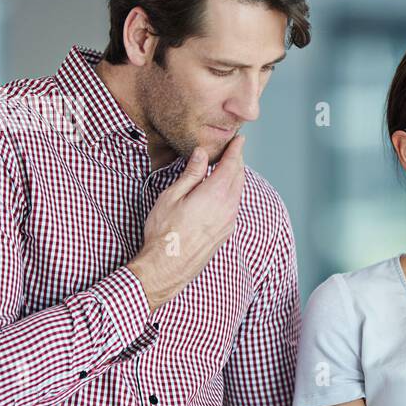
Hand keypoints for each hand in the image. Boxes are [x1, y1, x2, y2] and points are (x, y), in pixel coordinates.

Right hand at [128, 135, 245, 311]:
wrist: (168, 266)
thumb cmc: (165, 231)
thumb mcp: (172, 196)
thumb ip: (191, 174)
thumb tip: (202, 155)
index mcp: (216, 193)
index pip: (232, 165)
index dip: (236, 150)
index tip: (239, 139)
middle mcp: (228, 207)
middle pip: (239, 177)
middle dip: (237, 161)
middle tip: (233, 150)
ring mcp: (229, 221)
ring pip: (238, 193)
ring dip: (235, 178)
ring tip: (227, 168)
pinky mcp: (226, 232)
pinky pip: (234, 206)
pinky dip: (232, 193)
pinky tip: (222, 192)